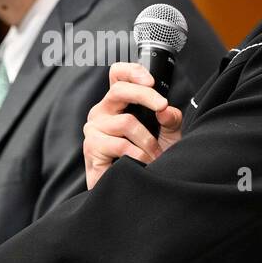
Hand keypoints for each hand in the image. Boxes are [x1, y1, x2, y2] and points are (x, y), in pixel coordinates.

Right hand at [83, 61, 182, 189]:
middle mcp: (103, 112)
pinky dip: (138, 156)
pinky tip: (142, 164)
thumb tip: (165, 109)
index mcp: (118, 103)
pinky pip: (120, 145)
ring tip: (154, 155)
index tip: (151, 81)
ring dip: (147, 141)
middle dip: (146, 96)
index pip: (117, 75)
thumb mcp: (168, 135)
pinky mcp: (91, 148)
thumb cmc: (149, 160)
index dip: (132, 71)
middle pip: (119, 90)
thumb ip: (170, 119)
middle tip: (163, 107)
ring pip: (126, 122)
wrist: (136, 191)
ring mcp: (94, 129)